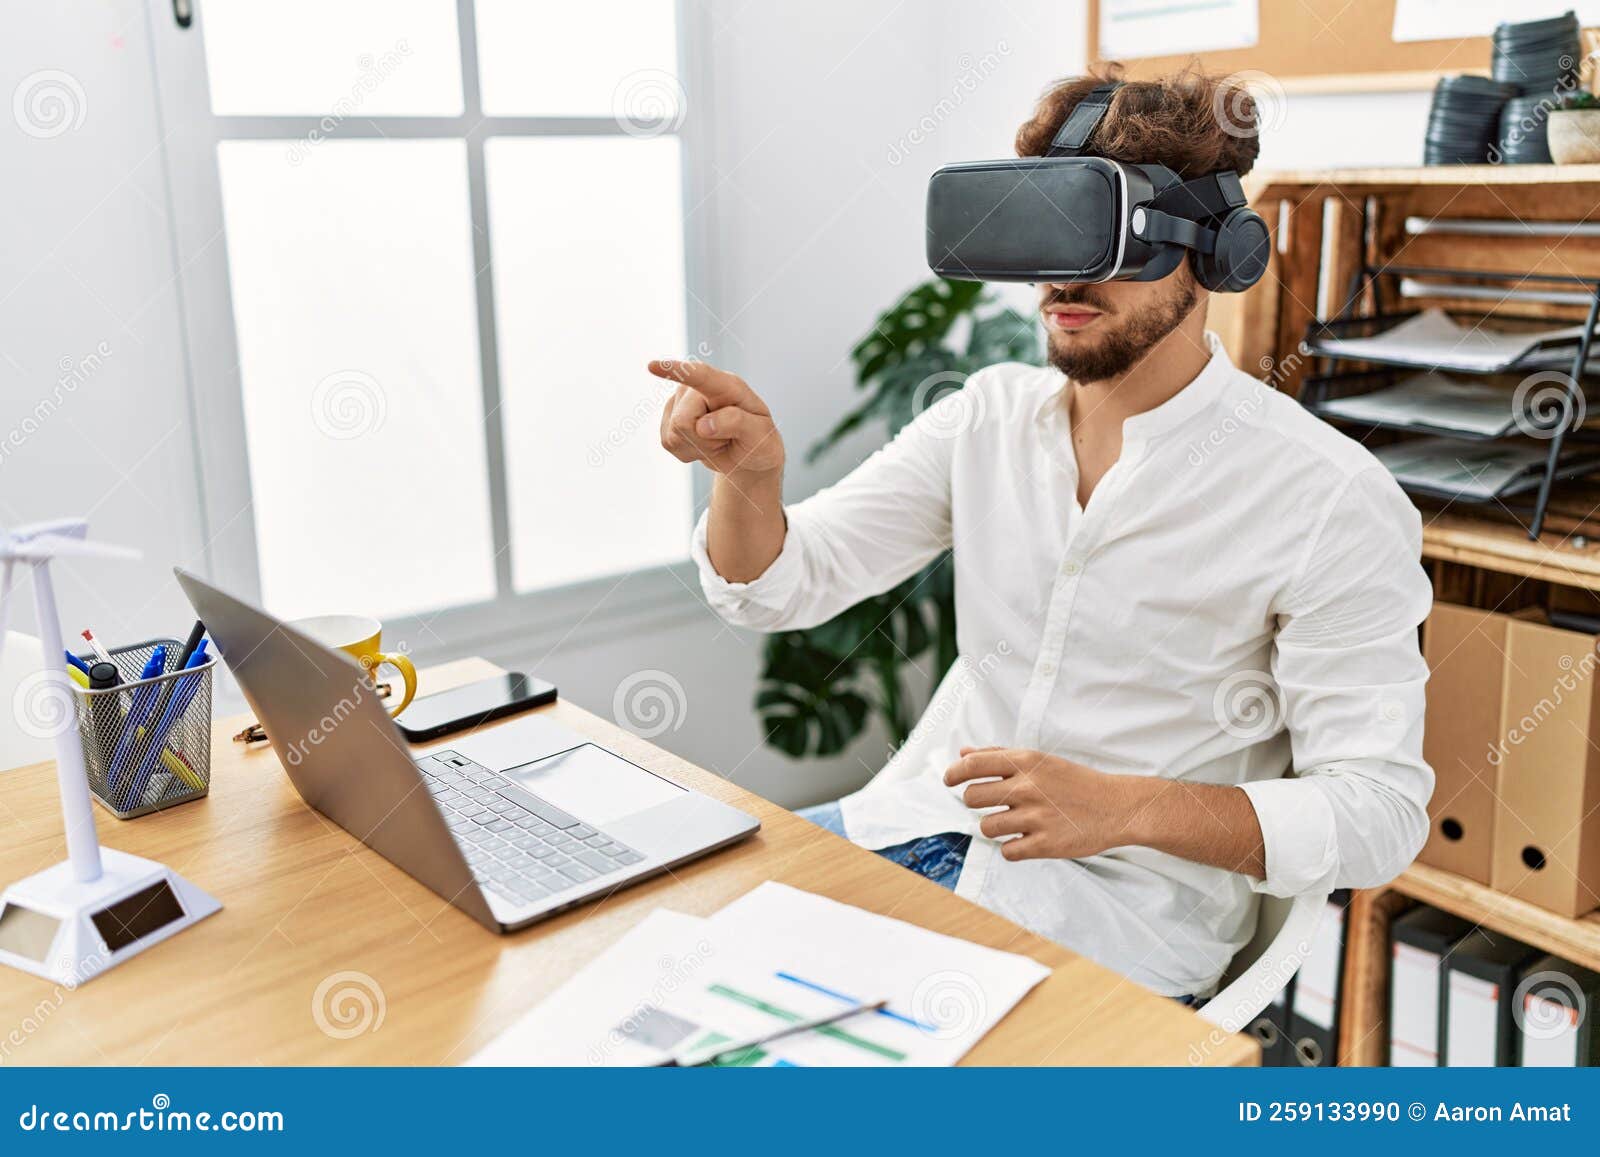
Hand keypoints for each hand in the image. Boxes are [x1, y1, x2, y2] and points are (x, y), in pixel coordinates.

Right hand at [652, 358, 784, 484]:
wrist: (747, 455)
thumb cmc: (758, 441)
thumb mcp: (761, 435)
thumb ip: (737, 423)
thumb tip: (702, 425)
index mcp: (728, 385)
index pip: (701, 376)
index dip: (676, 370)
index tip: (652, 366)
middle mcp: (700, 388)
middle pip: (683, 421)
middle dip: (705, 441)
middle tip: (727, 440)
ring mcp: (682, 401)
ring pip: (675, 434)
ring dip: (699, 448)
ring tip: (717, 441)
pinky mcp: (669, 420)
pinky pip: (669, 443)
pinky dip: (689, 452)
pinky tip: (704, 446)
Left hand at [943, 746, 1156, 861]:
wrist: (1117, 807)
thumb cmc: (1074, 782)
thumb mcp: (1040, 760)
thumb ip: (999, 755)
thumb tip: (963, 753)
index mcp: (1025, 762)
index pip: (972, 764)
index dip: (953, 773)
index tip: (949, 780)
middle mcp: (1028, 787)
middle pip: (972, 798)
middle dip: (976, 802)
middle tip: (994, 804)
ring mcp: (1036, 817)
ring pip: (986, 827)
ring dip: (995, 827)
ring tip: (1014, 823)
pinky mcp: (1046, 845)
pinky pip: (1007, 851)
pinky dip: (1013, 848)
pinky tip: (1027, 840)